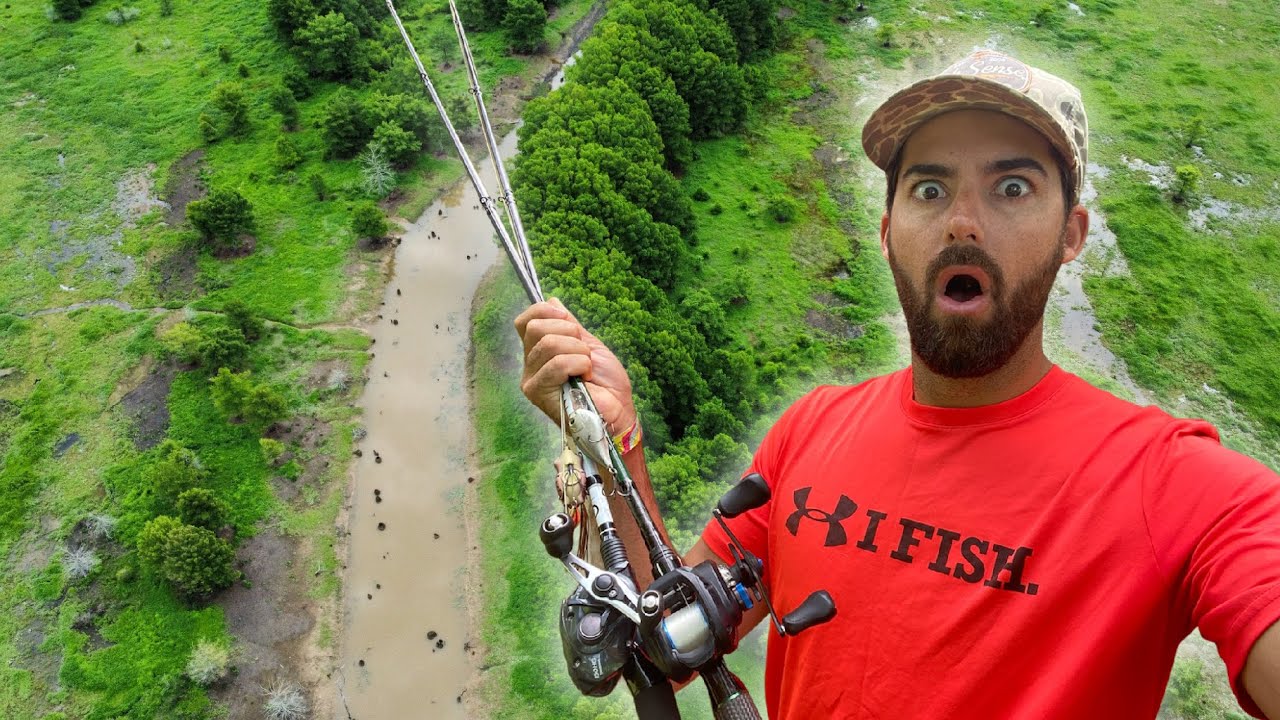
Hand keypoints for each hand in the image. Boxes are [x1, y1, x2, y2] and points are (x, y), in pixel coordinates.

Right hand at [514, 299, 636, 432]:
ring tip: (587, 367)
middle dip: (569, 332)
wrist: (619, 411)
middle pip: (536, 328)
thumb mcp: (589, 344)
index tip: (568, 318)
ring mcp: (531, 379)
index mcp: (540, 352)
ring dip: (578, 351)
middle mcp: (530, 365)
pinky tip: (585, 377)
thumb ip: (570, 325)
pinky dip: (578, 364)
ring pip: (548, 344)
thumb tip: (552, 300)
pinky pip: (555, 364)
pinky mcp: (537, 393)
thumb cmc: (607, 384)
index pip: (525, 321)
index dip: (544, 311)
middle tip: (584, 351)